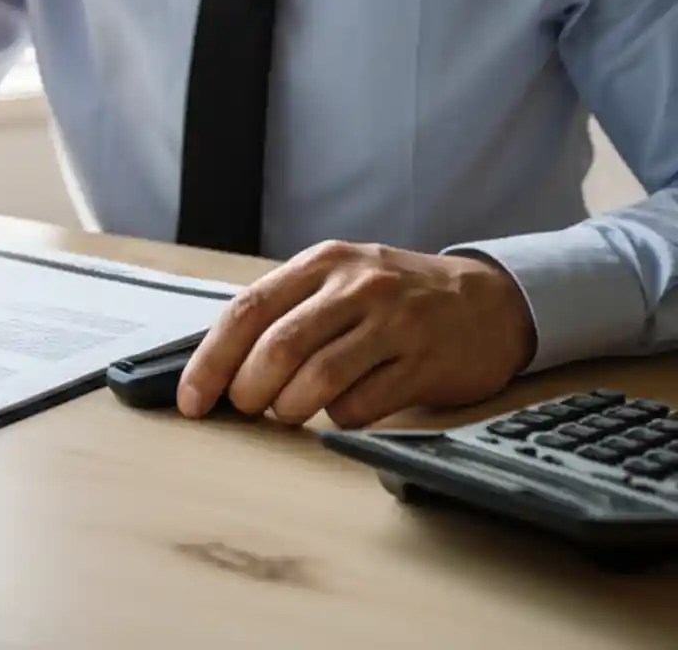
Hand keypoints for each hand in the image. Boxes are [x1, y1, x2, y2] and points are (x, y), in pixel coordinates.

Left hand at [177, 240, 535, 427]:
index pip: (248, 311)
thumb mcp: (338, 281)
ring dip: (288, 409)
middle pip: (278, 347)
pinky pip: (360, 406)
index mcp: (323, 263)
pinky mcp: (425, 362)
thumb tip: (218, 366)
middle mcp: (357, 286)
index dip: (210, 360)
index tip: (192, 399)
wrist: (489, 301)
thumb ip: (285, 311)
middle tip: (245, 407)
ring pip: (316, 380)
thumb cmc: (396, 299)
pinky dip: (337, 419)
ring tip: (288, 412)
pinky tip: (342, 409)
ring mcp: (395, 323)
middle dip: (247, 391)